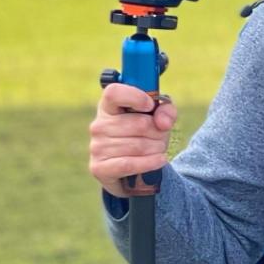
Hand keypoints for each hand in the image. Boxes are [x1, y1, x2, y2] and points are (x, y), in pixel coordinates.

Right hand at [88, 83, 177, 197]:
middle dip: (158, 131)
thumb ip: (166, 111)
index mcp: (109, 106)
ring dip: (157, 148)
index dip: (136, 97)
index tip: (150, 106)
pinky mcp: (99, 167)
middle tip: (160, 136)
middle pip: (140, 124)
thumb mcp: (158, 118)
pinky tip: (160, 160)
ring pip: (139, 145)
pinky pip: (130, 164)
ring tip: (157, 149)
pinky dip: (150, 162)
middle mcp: (99, 125)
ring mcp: (97, 147)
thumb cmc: (143, 136)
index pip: (114, 93)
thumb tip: (163, 122)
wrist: (131, 170)